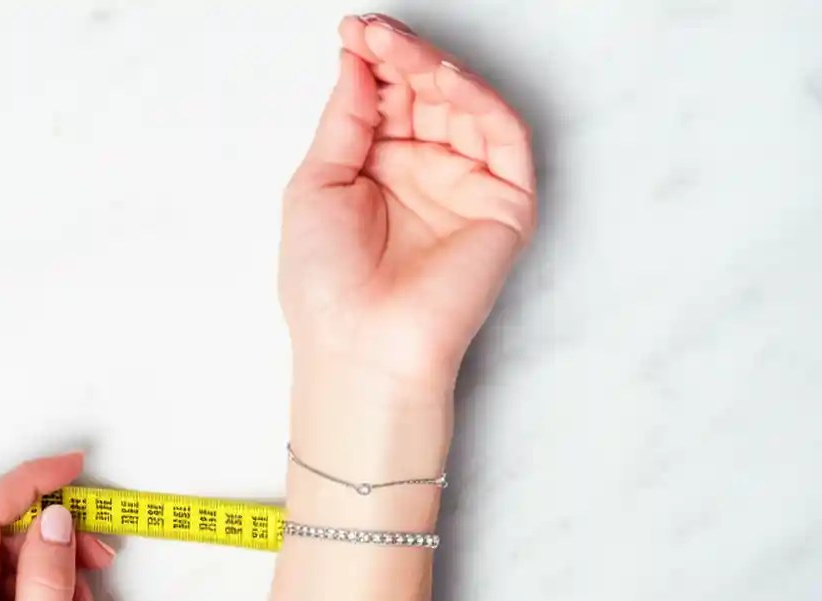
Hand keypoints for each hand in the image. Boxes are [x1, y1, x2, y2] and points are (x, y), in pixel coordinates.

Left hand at [280, 14, 536, 394]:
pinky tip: (443, 79)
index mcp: (379, 170)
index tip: (352, 32)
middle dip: (401, 59)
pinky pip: (502, 138)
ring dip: (434, 70)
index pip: (389, 99)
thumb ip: (346, 119)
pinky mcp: (504, 206)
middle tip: (373, 34)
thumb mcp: (317, 183)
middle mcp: (425, 174)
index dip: (375, 63)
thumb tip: (358, 59)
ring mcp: (466, 187)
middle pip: (427, 96)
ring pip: (465, 107)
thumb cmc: (326, 285)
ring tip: (397, 49)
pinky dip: (477, 101)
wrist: (356, 347)